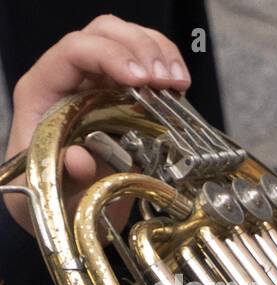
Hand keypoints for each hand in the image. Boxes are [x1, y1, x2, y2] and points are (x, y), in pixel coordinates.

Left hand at [3, 15, 190, 234]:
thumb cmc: (56, 195)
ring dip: (159, 53)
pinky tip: (180, 88)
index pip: (73, 50)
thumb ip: (64, 175)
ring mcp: (101, 83)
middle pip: (104, 33)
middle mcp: (71, 79)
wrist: (71, 207)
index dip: (108, 56)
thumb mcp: (52, 192)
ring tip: (177, 84)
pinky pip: (149, 61)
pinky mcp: (128, 94)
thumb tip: (81, 158)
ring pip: (128, 38)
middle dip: (139, 48)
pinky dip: (170, 66)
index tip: (140, 80)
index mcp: (44, 93)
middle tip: (164, 82)